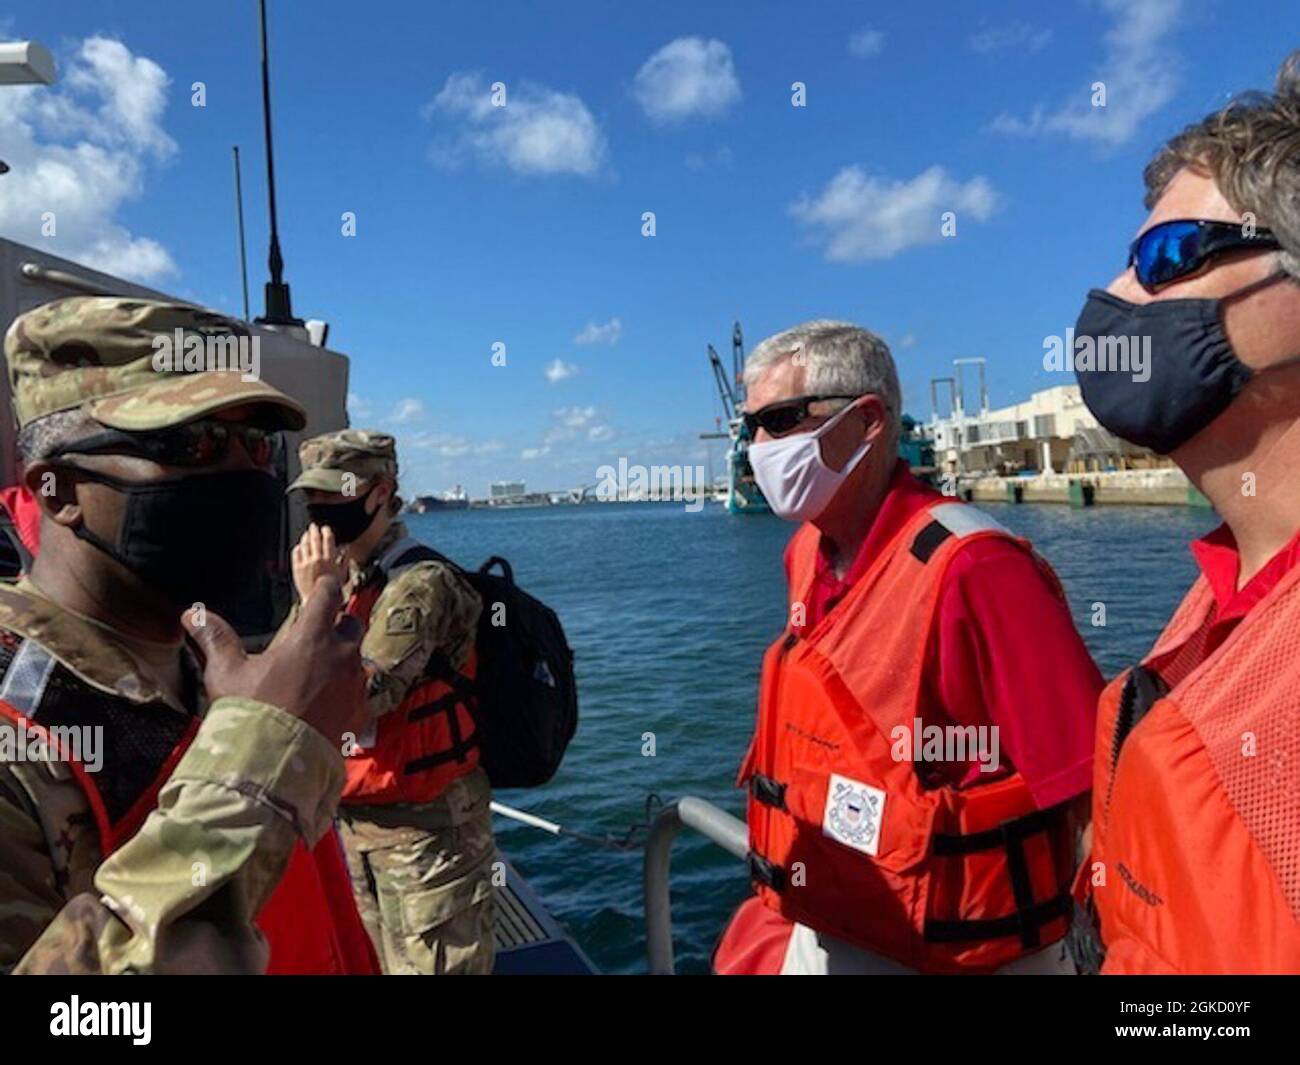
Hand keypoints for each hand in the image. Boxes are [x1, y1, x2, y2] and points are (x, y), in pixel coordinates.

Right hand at [183, 576, 367, 749]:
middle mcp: (342, 654)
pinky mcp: (361, 711)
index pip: (328, 595)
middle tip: (318, 633)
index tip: (320, 587)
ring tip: (321, 671)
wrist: (275, 763)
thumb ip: (215, 637)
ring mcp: (355, 683)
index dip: (324, 588)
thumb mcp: (227, 672)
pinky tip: (330, 702)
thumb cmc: (250, 711)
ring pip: (357, 659)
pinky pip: (361, 692)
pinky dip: (348, 692)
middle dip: (337, 624)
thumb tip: (191, 613)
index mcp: (313, 636)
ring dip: (342, 659)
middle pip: (350, 625)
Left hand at [292, 523, 347, 602]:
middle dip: (314, 530)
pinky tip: (299, 546)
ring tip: (306, 534)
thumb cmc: (332, 589)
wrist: (319, 599)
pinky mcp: (297, 568)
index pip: (328, 539)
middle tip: (313, 526)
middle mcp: (317, 559)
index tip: (325, 528)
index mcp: (330, 559)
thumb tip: (346, 549)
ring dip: (305, 537)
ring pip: (305, 544)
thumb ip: (344, 560)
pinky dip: (298, 548)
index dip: (326, 531)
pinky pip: (296, 554)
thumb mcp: (343, 573)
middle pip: (315, 539)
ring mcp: (306, 563)